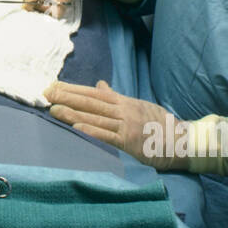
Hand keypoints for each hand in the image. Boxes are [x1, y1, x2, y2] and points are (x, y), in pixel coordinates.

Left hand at [44, 80, 186, 170]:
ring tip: (53, 109)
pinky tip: (76, 127)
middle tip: (45, 93)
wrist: (182, 140)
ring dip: (73, 113)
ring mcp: (126, 126)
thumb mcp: (137, 105)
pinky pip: (107, 135)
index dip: (72, 89)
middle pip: (90, 102)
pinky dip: (91, 130)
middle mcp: (123, 110)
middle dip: (67, 97)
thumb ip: (116, 97)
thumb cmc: (159, 124)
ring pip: (96, 117)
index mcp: (123, 102)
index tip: (53, 86)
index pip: (93, 93)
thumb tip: (99, 85)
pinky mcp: (130, 142)